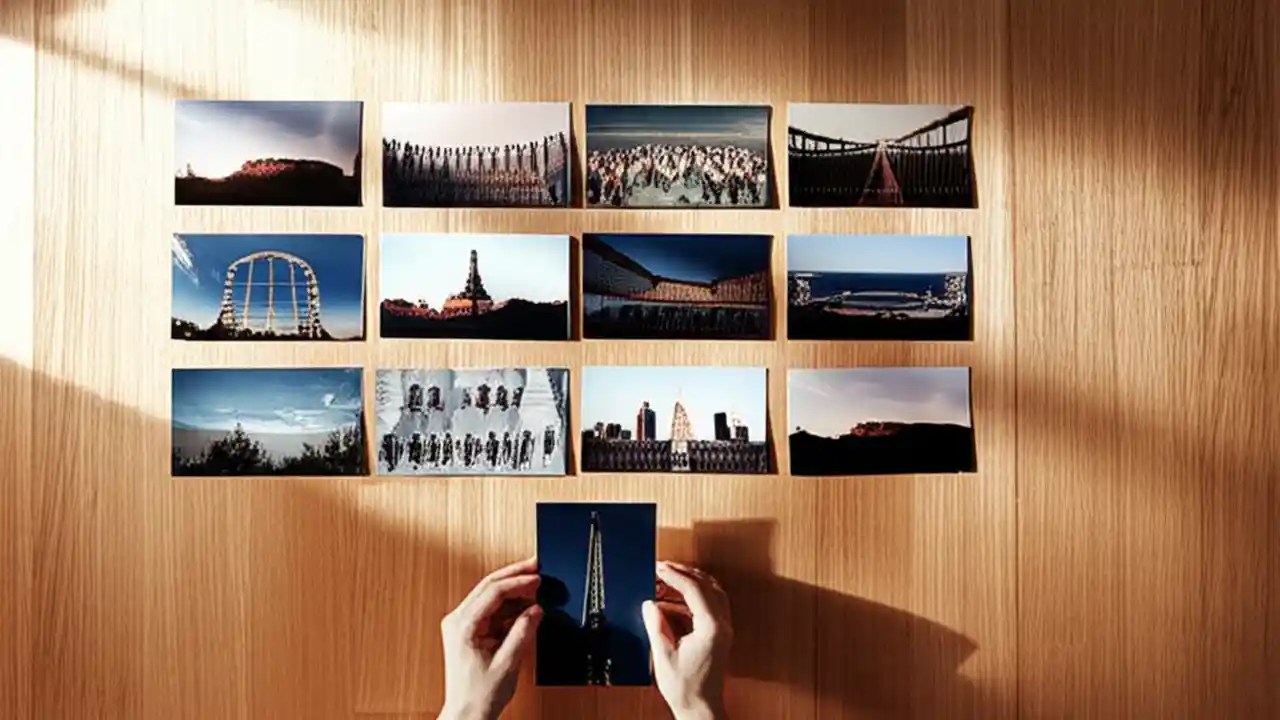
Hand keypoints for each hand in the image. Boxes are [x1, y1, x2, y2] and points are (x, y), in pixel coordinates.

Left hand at [439, 557, 542, 719]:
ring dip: (513, 591)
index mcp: (463, 626)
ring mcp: (462, 624)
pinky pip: (491, 609)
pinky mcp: (469, 630)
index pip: (492, 591)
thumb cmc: (479, 695)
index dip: (518, 581)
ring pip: (490, 596)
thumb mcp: (508, 663)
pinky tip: (526, 606)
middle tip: (537, 566)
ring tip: (536, 587)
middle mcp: (458, 620)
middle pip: (489, 586)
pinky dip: (509, 606)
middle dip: (515, 575)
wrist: (467, 714)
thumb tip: (536, 610)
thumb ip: (523, 632)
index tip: (537, 578)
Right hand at [642, 561, 731, 719]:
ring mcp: (724, 629)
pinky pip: (713, 604)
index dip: (675, 575)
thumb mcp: (663, 655)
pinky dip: (696, 595)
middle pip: (707, 586)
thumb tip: (649, 603)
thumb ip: (656, 625)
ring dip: (692, 581)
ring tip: (669, 577)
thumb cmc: (685, 688)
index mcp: (711, 628)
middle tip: (662, 567)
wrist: (700, 708)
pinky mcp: (720, 634)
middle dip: (683, 573)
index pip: (694, 590)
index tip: (659, 567)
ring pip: (713, 592)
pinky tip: (676, 598)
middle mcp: (722, 626)